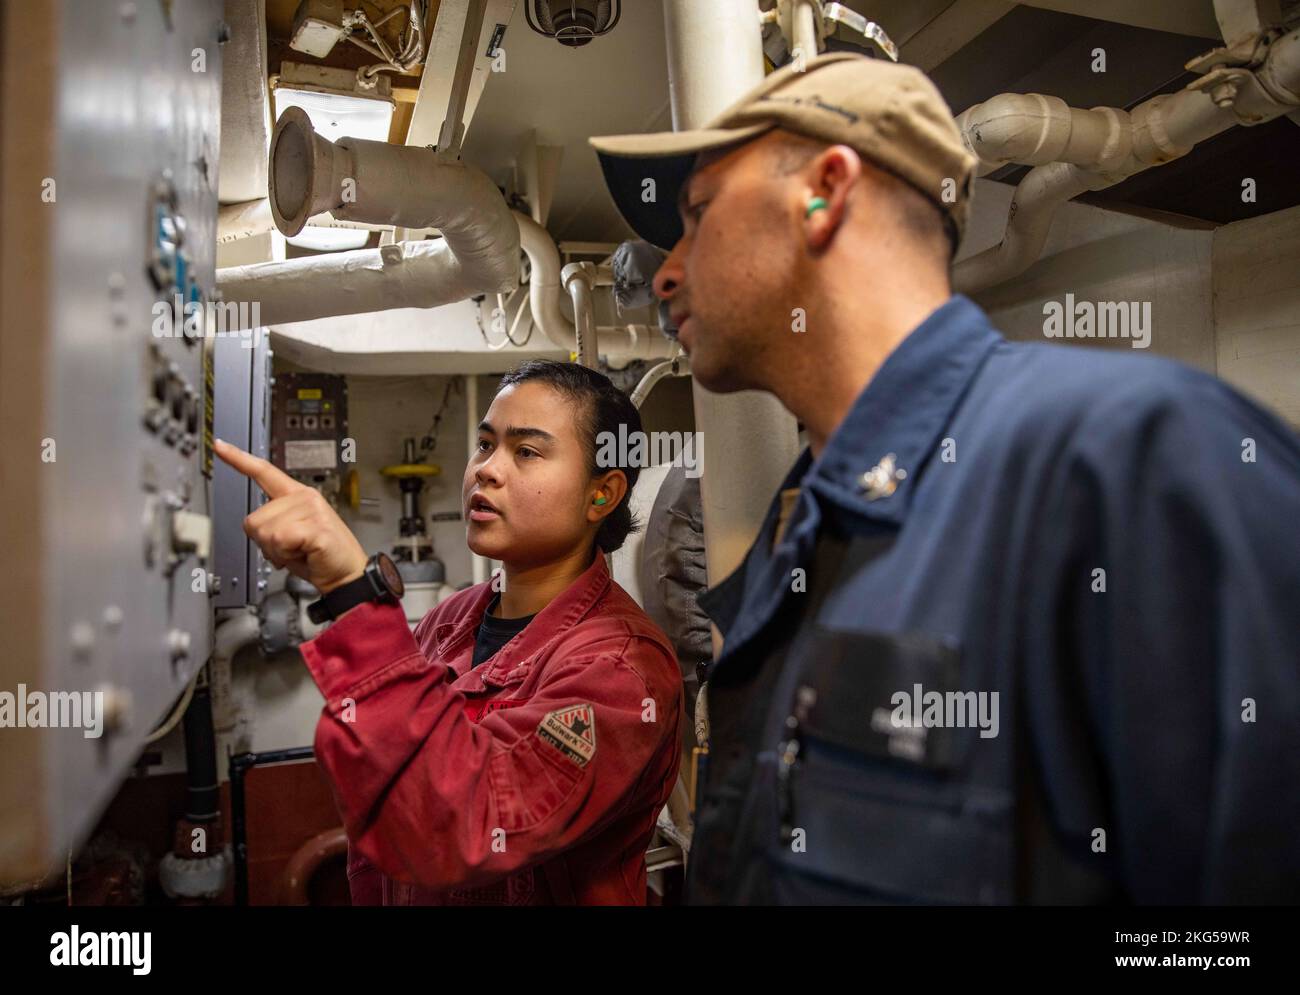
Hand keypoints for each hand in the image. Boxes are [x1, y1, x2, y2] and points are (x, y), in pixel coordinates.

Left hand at [214, 438, 367, 594]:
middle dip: (266, 542)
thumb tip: (253, 526)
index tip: (220, 446)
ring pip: (265, 532)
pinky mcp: (317, 526)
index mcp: (297, 496)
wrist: (346, 574)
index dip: (238, 459)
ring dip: (277, 550)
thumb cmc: (318, 557)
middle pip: (254, 519)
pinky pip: (280, 539)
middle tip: (290, 547)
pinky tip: (305, 552)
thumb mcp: (288, 537)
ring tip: (299, 550)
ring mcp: (312, 509)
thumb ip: (270, 524)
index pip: (264, 472)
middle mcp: (304, 497)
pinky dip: (287, 554)